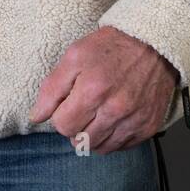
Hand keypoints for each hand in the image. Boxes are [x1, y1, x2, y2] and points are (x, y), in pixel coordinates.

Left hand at [29, 26, 177, 153]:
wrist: (153, 42)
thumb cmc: (111, 47)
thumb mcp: (74, 57)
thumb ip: (52, 88)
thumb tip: (36, 117)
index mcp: (93, 91)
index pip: (63, 126)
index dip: (61, 116)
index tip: (69, 104)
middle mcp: (115, 110)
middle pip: (80, 141)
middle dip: (76, 127)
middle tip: (84, 108)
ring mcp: (134, 120)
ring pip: (100, 148)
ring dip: (93, 135)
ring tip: (98, 114)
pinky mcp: (149, 126)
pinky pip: (121, 146)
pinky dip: (113, 137)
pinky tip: (114, 119)